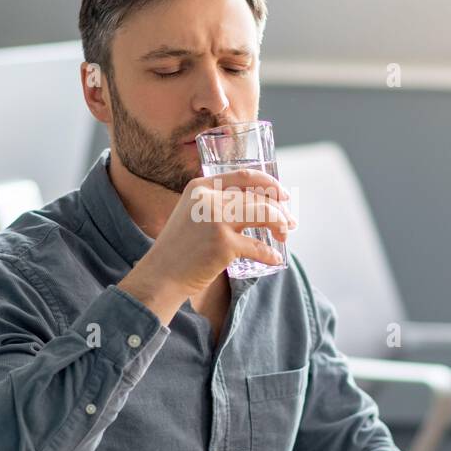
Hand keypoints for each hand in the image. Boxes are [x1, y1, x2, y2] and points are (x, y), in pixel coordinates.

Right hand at [119, 169, 293, 322]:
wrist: (161, 275)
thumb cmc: (179, 248)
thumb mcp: (192, 214)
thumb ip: (215, 204)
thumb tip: (257, 205)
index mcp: (200, 186)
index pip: (244, 176)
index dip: (270, 184)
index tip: (283, 195)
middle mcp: (208, 198)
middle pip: (258, 197)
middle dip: (280, 209)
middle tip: (289, 222)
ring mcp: (216, 220)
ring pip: (264, 214)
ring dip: (280, 225)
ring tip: (284, 236)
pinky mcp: (223, 244)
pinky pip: (258, 247)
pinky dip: (270, 254)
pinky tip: (274, 259)